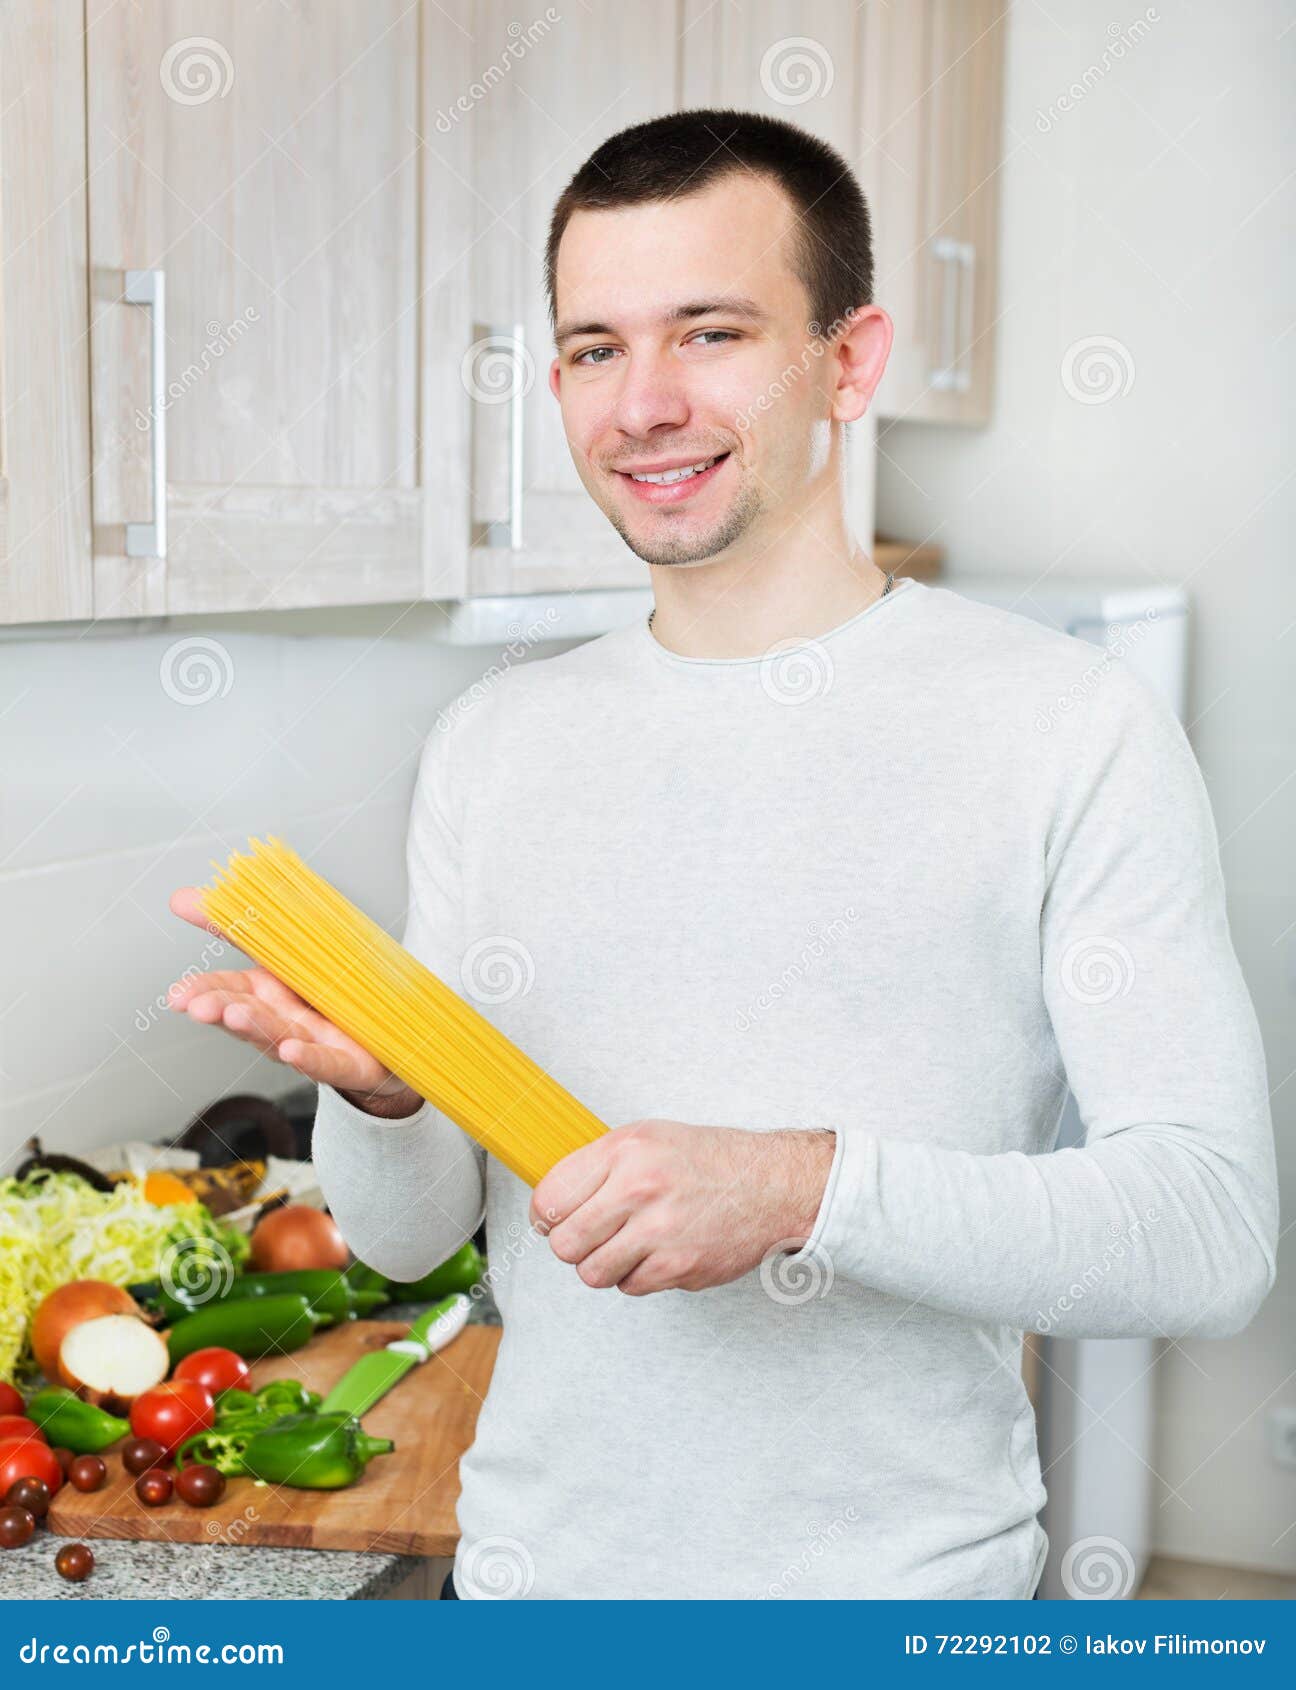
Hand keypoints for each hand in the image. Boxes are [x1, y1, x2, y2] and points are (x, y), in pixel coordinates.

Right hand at [166, 886, 423, 1118]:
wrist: (390, 1032)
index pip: (228, 990)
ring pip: (280, 1035)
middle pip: (248, 1015)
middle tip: (197, 1005)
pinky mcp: (347, 1063)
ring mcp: (314, 1044)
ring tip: (234, 1015)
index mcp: (270, 994)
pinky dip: (308, 1057)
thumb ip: (239, 926)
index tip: (177, 994)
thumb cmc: (333, 991)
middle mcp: (285, 1022)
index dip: (204, 992)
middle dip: (221, 1009)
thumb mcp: (286, 951)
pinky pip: (326, 1062)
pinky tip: (290, 1050)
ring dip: (256, 1027)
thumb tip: (181, 897)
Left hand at [529, 1119, 835, 1295]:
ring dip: (603, 1264)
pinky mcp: (679, 1267)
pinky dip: (636, 1275)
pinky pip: (630, 1286)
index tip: (554, 1218)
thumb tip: (551, 1201)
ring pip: (593, 1273)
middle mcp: (640, 1189)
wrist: (770, 1185)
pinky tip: (655, 1252)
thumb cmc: (708, 1160)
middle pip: (565, 1244)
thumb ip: (598, 1165)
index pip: (551, 1198)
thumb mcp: (647, 1138)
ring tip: (625, 1244)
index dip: (546, 1215)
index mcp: (626, 1151)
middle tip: (590, 1235)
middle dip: (573, 1244)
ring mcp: (660, 1232)